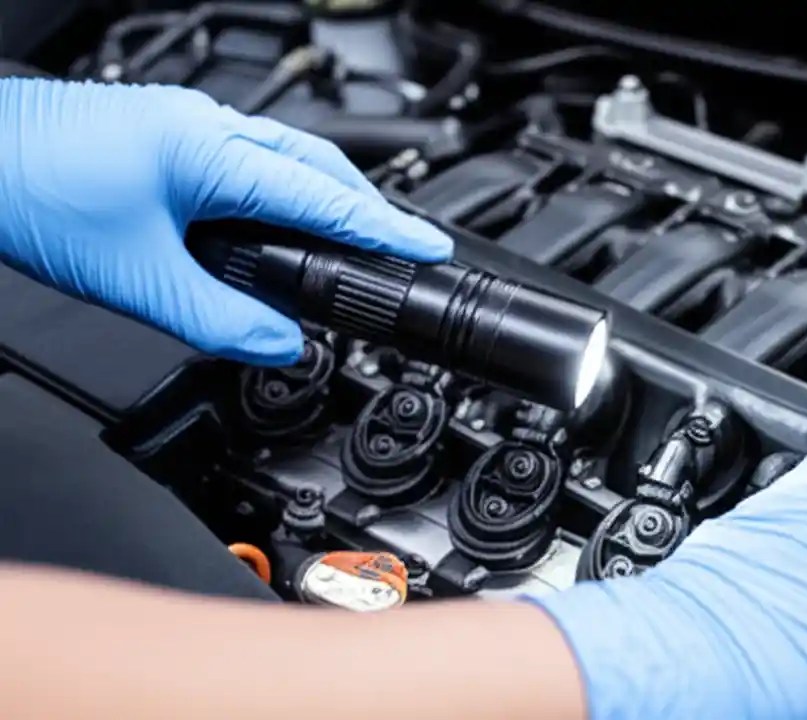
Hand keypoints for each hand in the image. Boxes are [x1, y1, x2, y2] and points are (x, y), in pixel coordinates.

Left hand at [0, 78, 450, 364]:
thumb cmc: (30, 194)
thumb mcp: (135, 278)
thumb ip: (218, 320)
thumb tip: (278, 343)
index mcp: (213, 151)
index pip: (325, 198)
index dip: (384, 229)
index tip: (428, 248)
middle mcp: (207, 126)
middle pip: (318, 165)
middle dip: (368, 206)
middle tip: (403, 243)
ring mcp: (186, 124)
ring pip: (284, 156)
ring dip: (326, 195)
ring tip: (352, 234)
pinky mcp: (165, 132)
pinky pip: (249, 157)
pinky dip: (283, 189)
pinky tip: (277, 216)